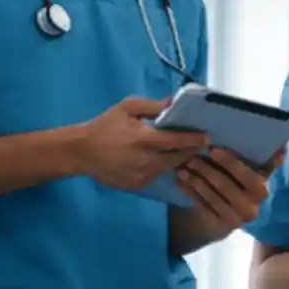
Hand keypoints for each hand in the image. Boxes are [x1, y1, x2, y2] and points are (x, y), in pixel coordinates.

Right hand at [75, 97, 208, 190]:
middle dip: (190, 150)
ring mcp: (141, 175)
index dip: (194, 139)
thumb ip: (153, 106)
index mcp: (143, 139)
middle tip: (200, 143)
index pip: (176, 140)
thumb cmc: (105, 126)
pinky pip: (157, 175)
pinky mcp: (137, 185)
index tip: (208, 136)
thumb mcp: (127, 107)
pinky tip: (163, 159)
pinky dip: (163, 167)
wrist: (81, 152)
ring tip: (184, 150)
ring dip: (178, 159)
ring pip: (169, 168)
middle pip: (177, 157)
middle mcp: (145, 160)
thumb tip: (175, 102)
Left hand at [176, 147, 283, 229]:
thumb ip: (266, 162)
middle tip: (191, 155)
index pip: (247, 175)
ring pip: (211, 195)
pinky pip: (201, 205)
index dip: (231, 162)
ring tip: (182, 166)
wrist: (227, 217)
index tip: (214, 149)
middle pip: (225, 185)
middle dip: (207, 169)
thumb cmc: (240, 187)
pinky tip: (180, 179)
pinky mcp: (218, 226)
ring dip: (194, 179)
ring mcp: (235, 219)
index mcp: (262, 190)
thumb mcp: (253, 175)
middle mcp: (252, 207)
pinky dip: (189, 190)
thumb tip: (283, 148)